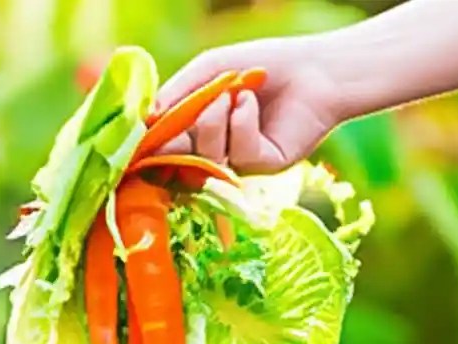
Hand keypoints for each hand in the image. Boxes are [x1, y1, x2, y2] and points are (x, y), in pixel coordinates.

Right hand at [153, 36, 346, 173]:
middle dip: (178, 136)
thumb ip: (177, 92)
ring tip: (234, 93)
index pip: (167, 146)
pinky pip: (240, 154)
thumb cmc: (264, 64)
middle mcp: (219, 149)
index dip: (152, 145)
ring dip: (215, 122)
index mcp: (201, 128)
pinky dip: (241, 123)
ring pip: (208, 157)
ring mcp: (241, 161)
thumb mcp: (211, 69)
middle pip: (181, 158)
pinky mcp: (266, 166)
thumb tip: (147, 119)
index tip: (140, 137)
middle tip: (189, 111)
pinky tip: (251, 102)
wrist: (317, 67)